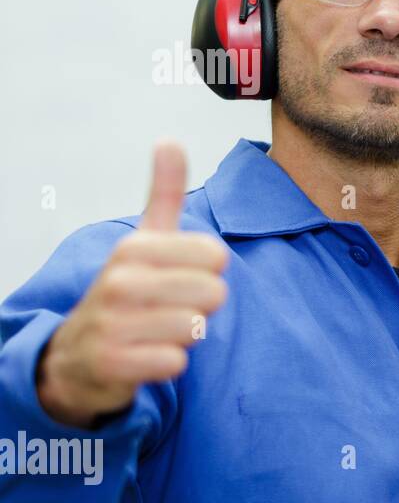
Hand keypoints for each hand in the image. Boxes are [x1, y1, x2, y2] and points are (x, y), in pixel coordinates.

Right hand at [36, 141, 228, 428]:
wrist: (78, 354)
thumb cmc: (128, 292)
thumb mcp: (143, 240)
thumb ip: (163, 193)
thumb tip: (169, 139)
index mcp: (134, 248)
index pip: (216, 256)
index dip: (208, 272)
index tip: (179, 277)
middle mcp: (118, 281)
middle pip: (214, 293)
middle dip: (201, 306)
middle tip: (170, 308)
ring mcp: (112, 323)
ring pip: (196, 328)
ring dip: (186, 336)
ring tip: (158, 330)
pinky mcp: (113, 364)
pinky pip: (176, 362)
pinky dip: (170, 363)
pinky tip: (147, 355)